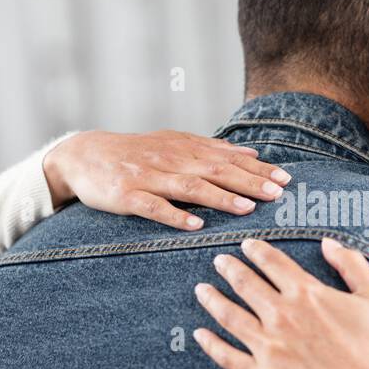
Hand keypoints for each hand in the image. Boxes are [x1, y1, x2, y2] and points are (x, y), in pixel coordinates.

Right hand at [42, 130, 290, 230]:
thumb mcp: (172, 143)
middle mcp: (171, 160)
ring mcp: (149, 178)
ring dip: (220, 197)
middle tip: (279, 194)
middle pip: (217, 171)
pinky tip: (195, 225)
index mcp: (185, 148)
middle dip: (250, 182)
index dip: (258, 169)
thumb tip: (251, 153)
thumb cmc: (134, 153)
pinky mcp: (127, 196)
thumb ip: (211, 149)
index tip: (286, 179)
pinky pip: (154, 207)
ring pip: (190, 187)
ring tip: (247, 208)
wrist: (82, 154)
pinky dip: (175, 216)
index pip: (229, 158)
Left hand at [192, 237, 368, 368]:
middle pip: (246, 284)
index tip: (246, 246)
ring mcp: (270, 347)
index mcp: (307, 294)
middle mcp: (283, 316)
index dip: (256, 251)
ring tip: (201, 289)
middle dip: (229, 269)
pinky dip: (211, 345)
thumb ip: (351, 265)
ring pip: (230, 316)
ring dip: (212, 299)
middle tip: (219, 261)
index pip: (273, 263)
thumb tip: (329, 243)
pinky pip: (228, 358)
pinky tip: (200, 334)